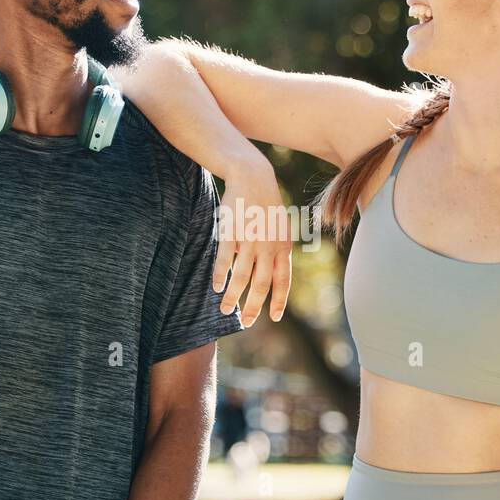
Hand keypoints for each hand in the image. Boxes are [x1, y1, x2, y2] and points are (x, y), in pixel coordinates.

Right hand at [213, 157, 292, 325]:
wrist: (253, 177)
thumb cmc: (265, 204)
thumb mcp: (280, 227)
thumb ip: (277, 250)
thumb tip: (272, 273)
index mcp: (283, 247)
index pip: (283, 281)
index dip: (278, 301)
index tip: (274, 317)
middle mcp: (268, 247)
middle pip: (261, 285)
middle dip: (253, 307)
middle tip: (247, 322)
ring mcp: (249, 241)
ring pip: (241, 277)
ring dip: (233, 297)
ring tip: (225, 310)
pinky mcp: (231, 233)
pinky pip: (225, 260)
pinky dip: (220, 276)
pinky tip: (216, 287)